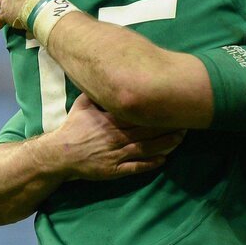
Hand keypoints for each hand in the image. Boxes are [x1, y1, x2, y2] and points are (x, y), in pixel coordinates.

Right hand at [50, 94, 184, 179]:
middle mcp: (115, 137)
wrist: (59, 154)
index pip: (137, 114)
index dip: (156, 112)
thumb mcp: (81, 106)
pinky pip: (135, 167)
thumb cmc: (73, 129)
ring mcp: (115, 154)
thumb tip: (104, 74)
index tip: (172, 106)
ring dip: (164, 144)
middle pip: (145, 131)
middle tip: (186, 122)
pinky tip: (163, 160)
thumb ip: (95, 93)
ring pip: (144, 149)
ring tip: (180, 139)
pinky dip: (149, 164)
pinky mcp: (114, 169)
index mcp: (109, 120)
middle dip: (166, 127)